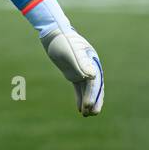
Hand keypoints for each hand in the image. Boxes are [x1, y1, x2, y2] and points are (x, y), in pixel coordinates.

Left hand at [26, 0, 103, 116]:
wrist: (53, 34)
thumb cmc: (63, 41)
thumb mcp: (71, 52)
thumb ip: (81, 63)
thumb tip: (93, 75)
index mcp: (92, 61)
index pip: (94, 81)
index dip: (93, 94)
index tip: (88, 106)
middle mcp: (90, 67)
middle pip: (95, 87)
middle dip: (95, 100)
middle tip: (93, 113)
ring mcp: (82, 71)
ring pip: (87, 89)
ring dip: (88, 101)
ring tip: (87, 115)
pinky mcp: (74, 73)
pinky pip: (79, 88)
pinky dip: (80, 97)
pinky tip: (80, 108)